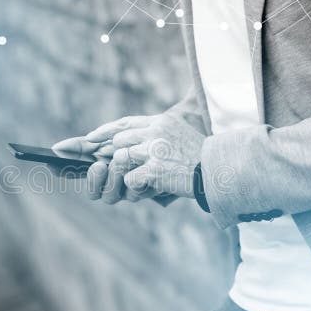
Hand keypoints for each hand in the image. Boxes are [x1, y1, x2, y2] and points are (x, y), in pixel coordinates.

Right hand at [51, 131, 139, 202]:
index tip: (53, 163)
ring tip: (120, 160)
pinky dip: (134, 181)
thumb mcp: (109, 135)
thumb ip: (84, 144)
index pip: (73, 174)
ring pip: (110, 197)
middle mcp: (108, 183)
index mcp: (96, 168)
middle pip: (92, 192)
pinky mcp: (142, 192)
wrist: (166, 141)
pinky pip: (133, 194)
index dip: (62, 171)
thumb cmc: (135, 137)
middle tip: (99, 165)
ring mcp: (124, 190)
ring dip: (112, 179)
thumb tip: (55, 149)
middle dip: (93, 179)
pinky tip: (138, 168)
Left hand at [86, 113, 204, 198]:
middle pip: (119, 141)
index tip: (90, 138)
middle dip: (113, 155)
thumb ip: (159, 134)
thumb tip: (134, 140)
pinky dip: (136, 187)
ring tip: (141, 180)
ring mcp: (154, 150)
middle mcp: (156, 131)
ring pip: (122, 159)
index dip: (105, 131)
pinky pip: (130, 179)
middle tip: (110, 166)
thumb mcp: (181, 135)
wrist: (220, 171)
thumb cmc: (203, 157)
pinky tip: (148, 188)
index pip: (125, 123)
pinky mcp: (155, 169)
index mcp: (161, 121)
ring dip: (126, 173)